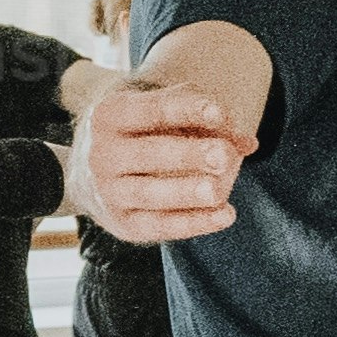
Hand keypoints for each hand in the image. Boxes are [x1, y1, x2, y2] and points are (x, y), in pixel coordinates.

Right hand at [83, 77, 249, 243]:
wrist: (90, 171)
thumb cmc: (140, 132)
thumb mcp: (159, 111)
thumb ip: (203, 118)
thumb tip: (246, 143)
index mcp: (110, 115)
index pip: (152, 111)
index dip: (187, 110)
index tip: (219, 113)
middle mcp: (103, 154)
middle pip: (149, 154)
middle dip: (188, 155)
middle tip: (223, 156)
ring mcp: (109, 192)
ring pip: (150, 193)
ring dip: (186, 192)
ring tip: (218, 190)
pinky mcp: (123, 223)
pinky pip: (159, 226)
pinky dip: (193, 223)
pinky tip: (224, 216)